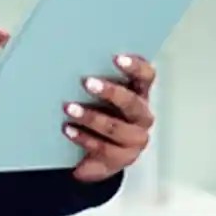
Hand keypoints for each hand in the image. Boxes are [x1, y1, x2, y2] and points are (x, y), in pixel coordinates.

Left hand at [62, 53, 157, 182]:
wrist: (102, 150)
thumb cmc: (101, 112)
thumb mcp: (101, 96)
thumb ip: (96, 79)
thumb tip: (71, 56)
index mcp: (139, 93)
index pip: (146, 76)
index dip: (135, 67)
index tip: (117, 58)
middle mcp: (142, 116)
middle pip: (132, 103)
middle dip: (110, 93)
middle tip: (87, 82)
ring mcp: (134, 139)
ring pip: (116, 129)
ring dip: (92, 118)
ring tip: (69, 109)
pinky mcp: (122, 159)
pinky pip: (104, 150)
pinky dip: (84, 139)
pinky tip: (69, 131)